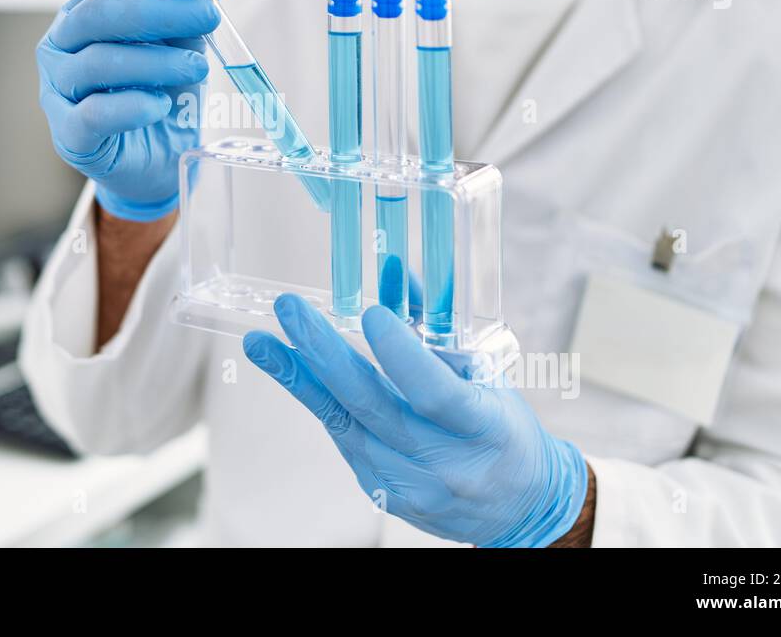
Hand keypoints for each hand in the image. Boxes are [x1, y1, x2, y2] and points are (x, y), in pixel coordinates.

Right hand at [36, 0, 227, 220]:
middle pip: (98, 14)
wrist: (156, 161)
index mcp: (84, 13)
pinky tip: (161, 105)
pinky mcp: (69, 135)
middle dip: (158, 11)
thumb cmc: (162, 91)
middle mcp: (61, 46)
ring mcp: (59, 91)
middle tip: (209, 18)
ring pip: (96, 63)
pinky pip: (92, 115)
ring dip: (153, 61)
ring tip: (198, 66)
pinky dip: (129, 107)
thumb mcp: (184, 41)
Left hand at [243, 293, 588, 546]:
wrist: (519, 508)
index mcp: (482, 428)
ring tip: (261, 343)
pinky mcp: (382, 491)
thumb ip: (438, 327)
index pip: (436, 392)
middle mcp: (442, 462)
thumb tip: (393, 272)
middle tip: (291, 312)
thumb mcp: (490, 376)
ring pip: (342, 423)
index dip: (401, 354)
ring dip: (298, 378)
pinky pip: (344, 435)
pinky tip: (293, 369)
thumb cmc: (505, 429)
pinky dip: (320, 398)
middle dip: (324, 354)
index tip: (372, 313)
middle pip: (372, 406)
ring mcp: (408, 484)